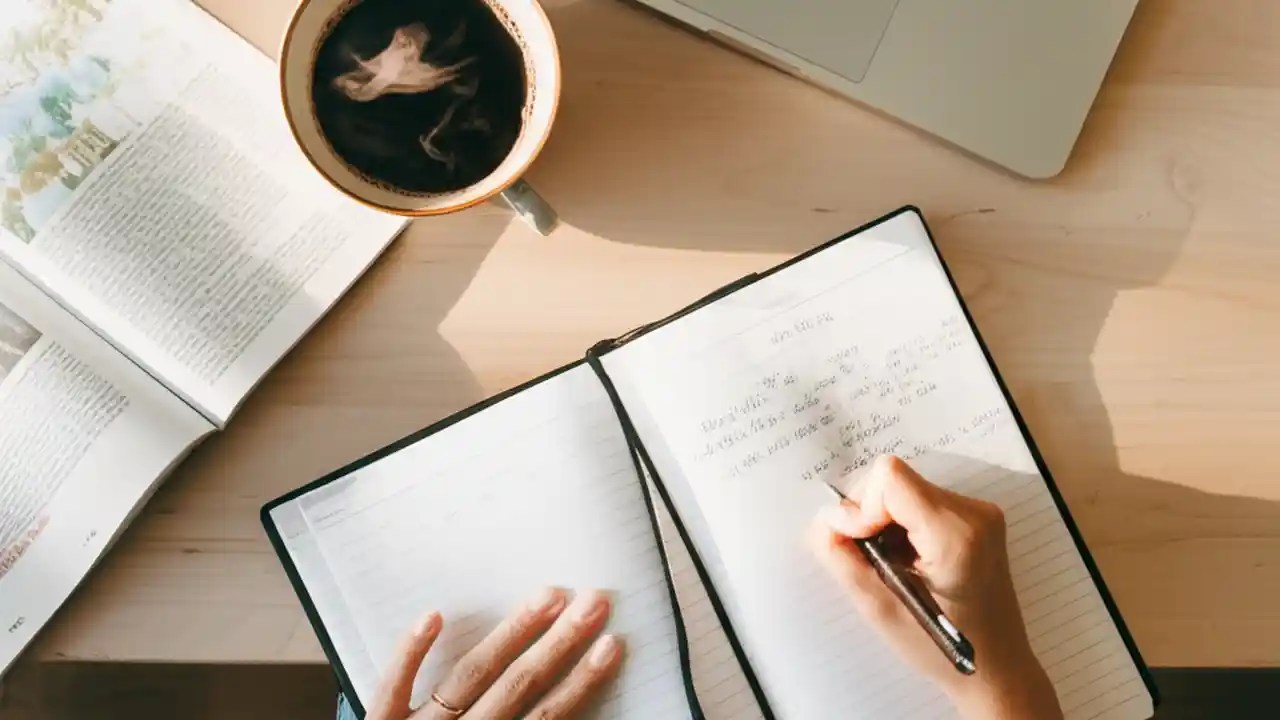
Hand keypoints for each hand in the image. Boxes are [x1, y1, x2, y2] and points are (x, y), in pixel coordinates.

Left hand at [367, 588, 623, 719]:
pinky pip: (392, 686)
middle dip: (560, 644)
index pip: (548, 718)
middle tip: (593, 603)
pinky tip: (434, 614)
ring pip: (471, 675)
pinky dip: (411, 652)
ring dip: (512, 634)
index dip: (581, 681)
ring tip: (546, 596)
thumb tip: (556, 715)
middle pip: (518, 687)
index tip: (612, 645)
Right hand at [811, 456, 1062, 719]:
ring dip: (885, 522)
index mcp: (955, 534)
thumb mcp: (879, 609)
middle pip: (895, 479)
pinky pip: (920, 499)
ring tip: (896, 566)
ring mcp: (979, 511)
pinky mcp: (977, 517)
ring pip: (904, 489)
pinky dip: (902, 525)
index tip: (863, 547)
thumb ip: (841, 557)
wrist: (997, 667)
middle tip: (876, 562)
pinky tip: (910, 561)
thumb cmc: (941, 648)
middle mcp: (974, 512)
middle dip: (870, 516)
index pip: (889, 477)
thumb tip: (824, 518)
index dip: (861, 508)